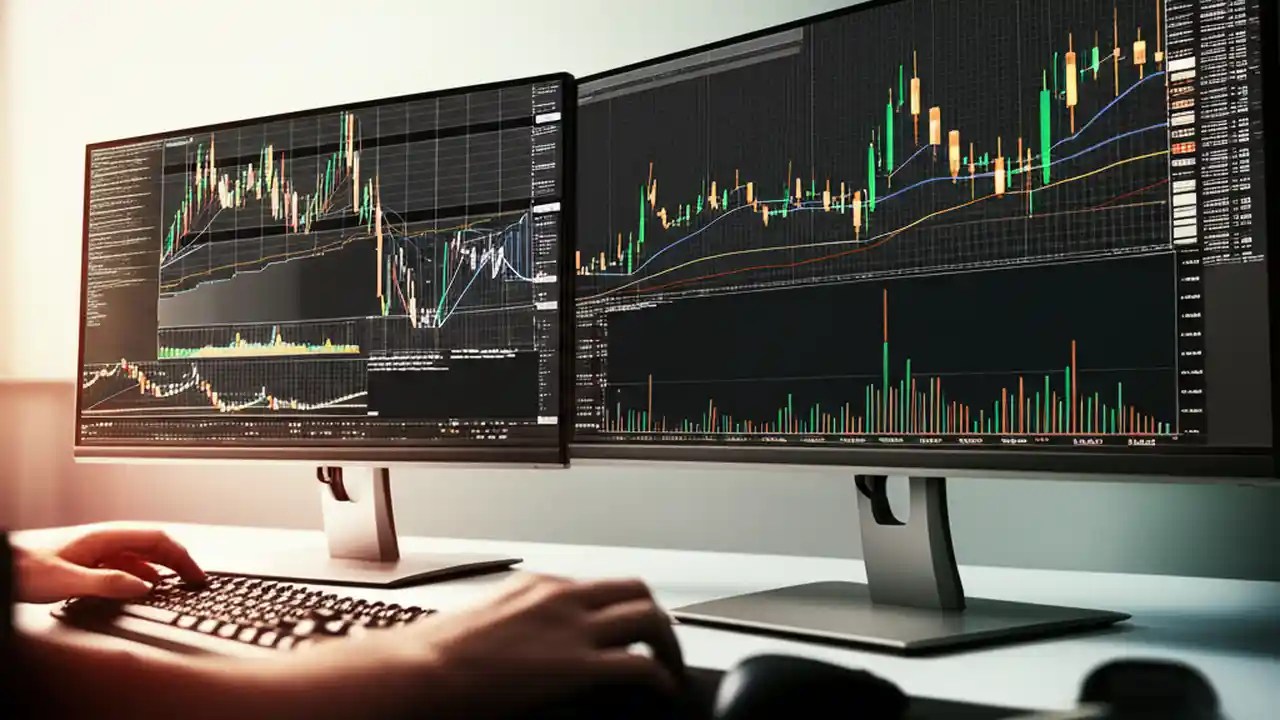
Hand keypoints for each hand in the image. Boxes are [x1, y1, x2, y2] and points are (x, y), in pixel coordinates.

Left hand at [13, 527, 206, 602]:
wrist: (3, 568)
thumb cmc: (25, 569)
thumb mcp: (69, 580)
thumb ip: (109, 583)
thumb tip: (144, 586)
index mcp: (104, 537)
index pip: (157, 539)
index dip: (181, 556)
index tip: (195, 573)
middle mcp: (103, 540)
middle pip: (152, 544)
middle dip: (177, 560)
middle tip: (194, 578)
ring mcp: (96, 549)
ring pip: (139, 554)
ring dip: (161, 568)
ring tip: (173, 584)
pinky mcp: (88, 561)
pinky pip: (125, 564)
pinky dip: (141, 574)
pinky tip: (140, 586)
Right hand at [386, 573, 684, 717]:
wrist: (420, 671)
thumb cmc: (436, 655)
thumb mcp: (488, 623)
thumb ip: (522, 624)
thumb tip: (536, 645)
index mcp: (538, 586)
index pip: (596, 587)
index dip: (618, 610)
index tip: (624, 629)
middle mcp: (562, 597)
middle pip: (635, 590)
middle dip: (656, 617)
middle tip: (662, 644)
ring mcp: (573, 629)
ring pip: (649, 618)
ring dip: (668, 644)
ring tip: (670, 670)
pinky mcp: (578, 666)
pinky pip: (640, 666)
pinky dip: (661, 680)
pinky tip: (663, 694)